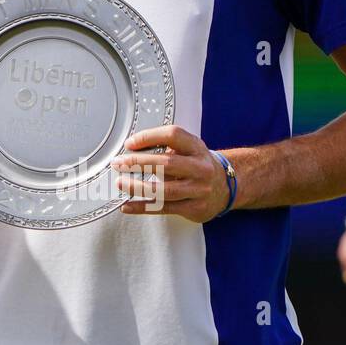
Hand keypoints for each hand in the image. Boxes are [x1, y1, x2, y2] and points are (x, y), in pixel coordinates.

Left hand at [111, 125, 230, 222]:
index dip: (149, 137)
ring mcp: (199, 190)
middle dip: (139, 163)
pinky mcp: (195, 208)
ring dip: (138, 187)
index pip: (173, 135)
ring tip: (120, 183)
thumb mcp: (189, 149)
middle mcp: (200, 168)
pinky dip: (143, 207)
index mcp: (196, 148)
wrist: (226, 187)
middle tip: (119, 163)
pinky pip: (164, 208)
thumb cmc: (197, 164)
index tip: (129, 143)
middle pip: (167, 164)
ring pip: (165, 190)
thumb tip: (130, 150)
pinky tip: (127, 206)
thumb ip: (165, 147)